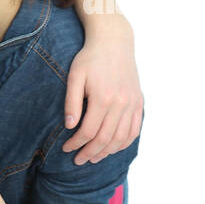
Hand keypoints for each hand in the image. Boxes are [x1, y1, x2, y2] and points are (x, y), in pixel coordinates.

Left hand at [62, 20, 142, 164]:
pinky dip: (124, 143)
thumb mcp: (74, 77)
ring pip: (121, 138)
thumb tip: (70, 127)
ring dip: (107, 152)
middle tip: (78, 160)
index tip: (66, 149)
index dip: (76, 144)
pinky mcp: (138, 102)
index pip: (88, 131)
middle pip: (105, 138)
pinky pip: (134, 130)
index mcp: (103, 98)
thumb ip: (72, 103)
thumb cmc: (89, 59)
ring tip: (93, 158)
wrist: (114, 42)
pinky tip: (113, 148)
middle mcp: (121, 103)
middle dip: (90, 153)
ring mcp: (132, 104)